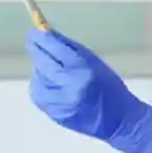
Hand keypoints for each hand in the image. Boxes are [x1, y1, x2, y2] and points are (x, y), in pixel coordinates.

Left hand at [25, 28, 151, 152]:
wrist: (118, 121)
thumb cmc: (109, 86)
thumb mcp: (94, 61)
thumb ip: (70, 48)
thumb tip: (47, 33)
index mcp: (82, 69)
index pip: (54, 48)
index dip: (39, 38)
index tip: (33, 32)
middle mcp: (68, 85)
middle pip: (42, 62)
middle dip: (37, 50)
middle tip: (35, 43)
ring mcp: (60, 102)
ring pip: (38, 77)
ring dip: (40, 69)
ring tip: (52, 68)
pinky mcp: (54, 114)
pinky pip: (38, 93)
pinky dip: (41, 84)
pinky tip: (51, 83)